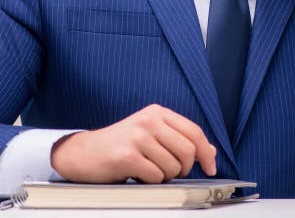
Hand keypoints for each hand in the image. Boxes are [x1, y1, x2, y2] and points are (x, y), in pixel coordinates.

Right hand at [50, 104, 216, 183]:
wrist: (83, 153)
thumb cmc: (119, 145)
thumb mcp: (151, 135)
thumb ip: (179, 140)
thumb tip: (210, 151)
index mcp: (157, 112)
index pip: (194, 131)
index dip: (206, 152)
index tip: (211, 167)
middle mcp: (148, 120)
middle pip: (188, 151)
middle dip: (184, 169)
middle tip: (171, 172)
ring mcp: (137, 136)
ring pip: (172, 167)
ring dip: (164, 176)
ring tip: (148, 170)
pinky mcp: (127, 155)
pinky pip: (155, 177)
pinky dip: (150, 181)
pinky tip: (138, 174)